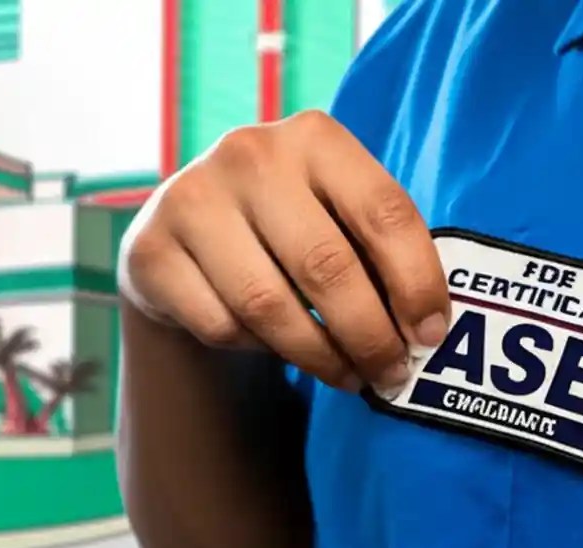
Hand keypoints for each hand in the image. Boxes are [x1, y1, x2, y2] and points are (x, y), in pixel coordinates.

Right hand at [119, 111, 450, 393]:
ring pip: (270, 306)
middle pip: (327, 266)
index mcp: (313, 136)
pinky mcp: (151, 251)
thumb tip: (429, 327)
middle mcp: (249, 155)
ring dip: (320, 356)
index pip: (383, 212)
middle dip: (370, 335)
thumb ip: (377, 248)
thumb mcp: (334, 211)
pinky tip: (275, 346)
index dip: (417, 282)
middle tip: (392, 374)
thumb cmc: (287, 226)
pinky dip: (258, 349)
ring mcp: (191, 199)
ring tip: (349, 376)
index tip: (431, 334)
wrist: (181, 234)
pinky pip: (222, 326)